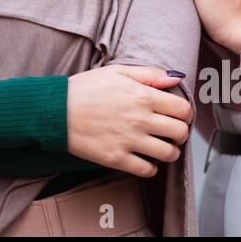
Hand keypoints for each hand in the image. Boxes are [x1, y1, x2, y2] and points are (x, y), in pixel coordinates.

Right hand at [65, 65, 191, 176]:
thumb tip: (176, 77)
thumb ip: (149, 74)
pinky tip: (143, 158)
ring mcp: (129, 141)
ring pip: (168, 154)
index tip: (177, 115)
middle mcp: (140, 119)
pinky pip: (147, 170)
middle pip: (180, 132)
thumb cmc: (85, 89)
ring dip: (168, 151)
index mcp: (142, 96)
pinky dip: (150, 167)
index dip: (184, 113)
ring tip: (159, 146)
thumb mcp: (117, 72)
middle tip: (170, 131)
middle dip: (179, 132)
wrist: (56, 111)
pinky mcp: (117, 158)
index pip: (183, 109)